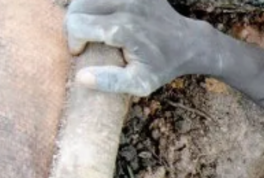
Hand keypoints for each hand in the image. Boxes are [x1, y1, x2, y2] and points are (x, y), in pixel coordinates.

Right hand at [65, 0, 213, 95]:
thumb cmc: (162, 66)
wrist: (189, 43)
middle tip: (85, 39)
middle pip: (78, 6)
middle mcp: (125, 6)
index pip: (76, 25)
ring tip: (91, 27)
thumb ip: (111, 82)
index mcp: (123, 29)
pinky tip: (102, 15)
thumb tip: (81, 77)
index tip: (82, 51)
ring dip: (83, 11)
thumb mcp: (141, 83)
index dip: (74, 40)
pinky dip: (96, 3)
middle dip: (75, 24)